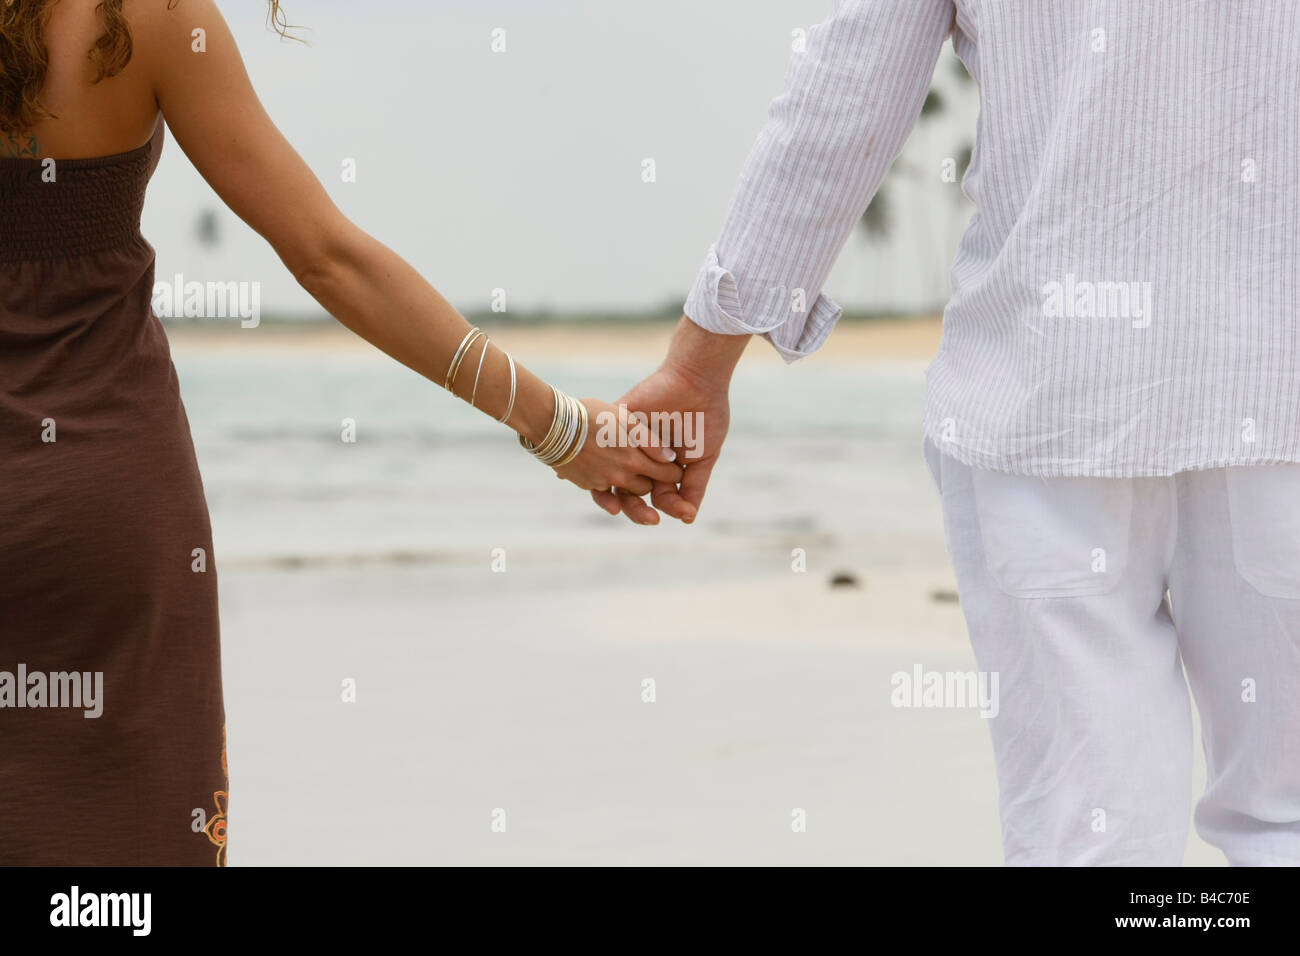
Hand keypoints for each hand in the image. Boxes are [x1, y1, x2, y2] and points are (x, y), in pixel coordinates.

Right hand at [552, 397, 682, 512]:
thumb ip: (650, 440)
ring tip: (633, 478)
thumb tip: (670, 458)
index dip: (673, 471)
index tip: (675, 468)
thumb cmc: (591, 414)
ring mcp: (602, 482)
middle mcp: (620, 477)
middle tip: (657, 475)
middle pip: (646, 489)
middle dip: (653, 484)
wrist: (552, 423)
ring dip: (632, 490)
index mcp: (633, 460)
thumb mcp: (625, 419)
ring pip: (626, 494)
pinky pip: (604, 491)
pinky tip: (610, 474)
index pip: (665, 474)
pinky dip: (610, 487)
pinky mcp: (586, 483)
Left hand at [591, 318, 742, 525]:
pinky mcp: (615, 425)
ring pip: (610, 476)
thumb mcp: (703, 458)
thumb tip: (688, 518)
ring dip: (613, 496)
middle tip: (650, 519)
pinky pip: (597, 446)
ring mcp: (626, 444)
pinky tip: (582, 476)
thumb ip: (693, 487)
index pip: (655, 496)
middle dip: (637, 510)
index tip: (680, 511)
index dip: (665, 507)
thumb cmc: (705, 418)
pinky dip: (591, 463)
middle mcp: (641, 459)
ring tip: (621, 507)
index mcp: (661, 468)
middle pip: (630, 493)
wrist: (698, 383)